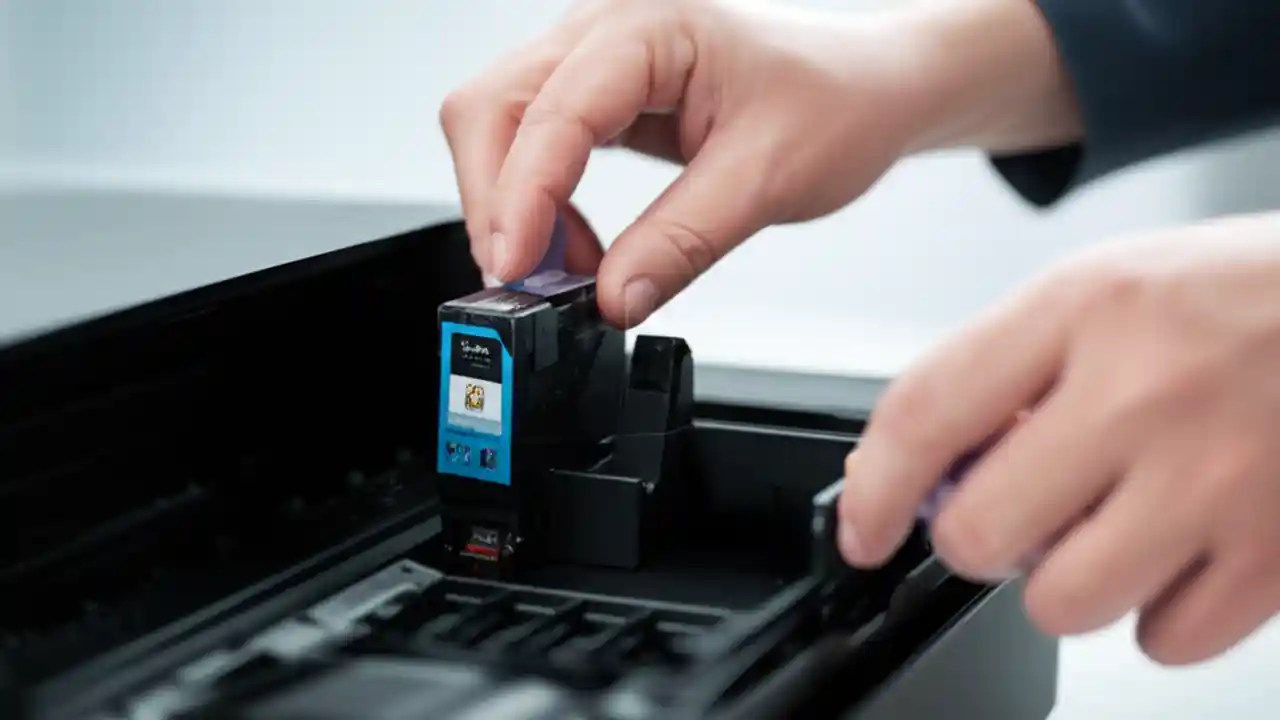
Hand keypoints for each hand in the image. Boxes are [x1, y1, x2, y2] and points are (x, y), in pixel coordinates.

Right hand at [440, 0, 1077, 326]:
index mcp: (651, 28)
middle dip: (497, 202)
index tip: (516, 271)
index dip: (522, 199)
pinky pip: (534, 144)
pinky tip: (579, 248)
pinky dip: (540, 205)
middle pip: (492, 108)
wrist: (868, 85)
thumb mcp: (767, 180)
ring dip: (515, 208)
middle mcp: (607, 30)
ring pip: (499, 125)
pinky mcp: (598, 93)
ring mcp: (595, 59)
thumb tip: (612, 300)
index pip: (552, 112)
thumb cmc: (837, 102)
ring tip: (569, 273)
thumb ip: (681, 243)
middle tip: (529, 283)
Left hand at [840, 212, 1279, 664]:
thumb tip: (910, 476)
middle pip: (981, 532)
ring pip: (1063, 604)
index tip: (864, 530)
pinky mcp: (1276, 553)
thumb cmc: (1231, 299)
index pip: (926, 413)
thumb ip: (997, 373)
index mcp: (1084, 310)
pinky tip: (1174, 551)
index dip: (873, 492)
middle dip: (974, 538)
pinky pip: (1163, 641)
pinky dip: (1155, 613)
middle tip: (1009, 515)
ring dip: (1064, 581)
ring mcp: (1216, 480)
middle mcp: (1145, 393)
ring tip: (1104, 526)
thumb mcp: (1096, 293)